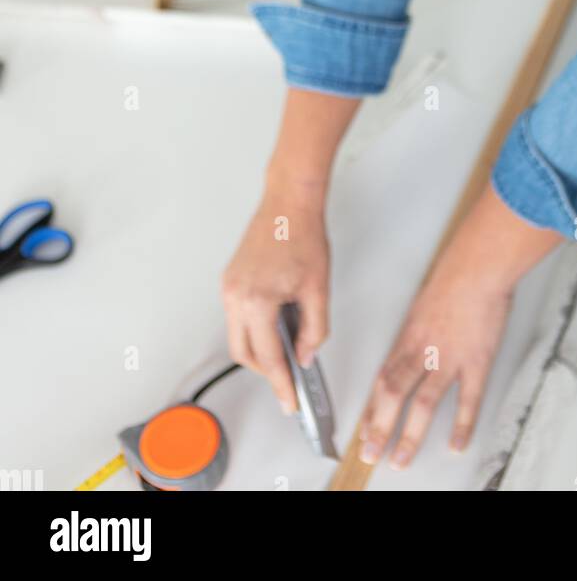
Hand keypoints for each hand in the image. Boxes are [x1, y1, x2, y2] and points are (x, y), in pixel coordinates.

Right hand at [221, 183, 329, 412]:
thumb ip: (314, 330)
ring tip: (286, 353)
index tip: (288, 402)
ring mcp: (228, 288)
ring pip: (237, 337)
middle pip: (244, 354)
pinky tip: (274, 327)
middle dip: (266, 372)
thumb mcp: (318, 289)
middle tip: (289, 381)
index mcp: (258, 301)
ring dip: (258, 351)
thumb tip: (304, 356)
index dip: (281, 384)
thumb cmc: (303, 236)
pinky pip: (237, 317)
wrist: (288, 202)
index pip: (268, 358)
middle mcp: (236, 296)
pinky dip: (253, 330)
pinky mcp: (229, 280)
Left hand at [357, 244, 513, 469]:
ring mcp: (449, 358)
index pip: (383, 379)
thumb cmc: (455, 274)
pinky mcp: (476, 361)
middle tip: (370, 454)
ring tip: (401, 460)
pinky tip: (455, 444)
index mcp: (408, 336)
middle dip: (379, 428)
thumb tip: (418, 344)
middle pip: (393, 395)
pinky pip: (467, 400)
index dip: (372, 407)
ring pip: (422, 404)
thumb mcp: (425, 300)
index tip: (365, 429)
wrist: (478, 265)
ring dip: (409, 436)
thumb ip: (420, 328)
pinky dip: (461, 426)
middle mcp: (423, 350)